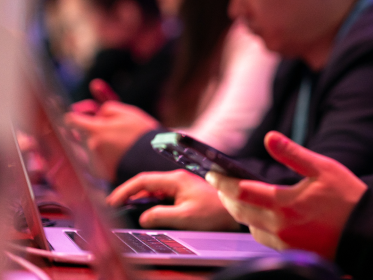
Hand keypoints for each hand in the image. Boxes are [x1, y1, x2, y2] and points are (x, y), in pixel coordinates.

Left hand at [65, 98, 158, 180]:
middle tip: (109, 132)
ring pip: (88, 147)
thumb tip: (95, 113)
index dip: (76, 117)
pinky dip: (103, 157)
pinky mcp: (99, 172)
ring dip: (98, 144)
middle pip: (80, 135)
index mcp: (95, 130)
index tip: (79, 116)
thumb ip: (107, 108)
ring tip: (119, 145)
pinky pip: (95, 160)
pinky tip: (118, 156)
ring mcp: (93, 161)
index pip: (72, 120)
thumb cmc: (142, 134)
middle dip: (91, 132)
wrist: (154, 159)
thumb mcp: (128, 112)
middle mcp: (90, 146)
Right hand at [107, 170, 239, 230]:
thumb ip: (160, 216)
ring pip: (154, 191)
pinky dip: (152, 204)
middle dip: (129, 195)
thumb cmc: (215, 212)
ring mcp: (182, 186)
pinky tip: (147, 214)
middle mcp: (177, 179)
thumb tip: (144, 217)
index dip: (125, 190)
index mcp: (176, 179)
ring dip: (141, 200)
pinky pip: (163, 196)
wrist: (235, 210)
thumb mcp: (185, 216)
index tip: (112, 201)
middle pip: (147, 184)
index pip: (143, 180)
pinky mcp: (185, 193)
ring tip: (127, 212)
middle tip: (114, 208)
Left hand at [205, 131, 366, 259]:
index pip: (241, 191)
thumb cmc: (347, 198)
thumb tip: (270, 137)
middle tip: (219, 182)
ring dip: (241, 211)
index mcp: (284, 204)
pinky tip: (262, 214)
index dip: (223, 181)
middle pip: (239, 211)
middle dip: (226, 196)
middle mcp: (279, 227)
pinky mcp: (291, 252)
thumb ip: (292, 154)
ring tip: (238, 195)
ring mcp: (284, 243)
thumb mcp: (322, 168)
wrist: (368, 233)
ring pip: (250, 227)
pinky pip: (264, 238)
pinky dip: (257, 224)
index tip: (213, 172)